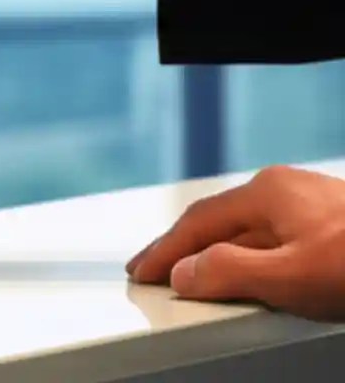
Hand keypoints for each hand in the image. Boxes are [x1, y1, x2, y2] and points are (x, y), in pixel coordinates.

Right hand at [126, 165, 344, 319]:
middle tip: (157, 269)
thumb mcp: (291, 277)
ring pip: (251, 229)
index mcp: (268, 192)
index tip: (142, 270)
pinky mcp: (336, 224)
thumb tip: (185, 273)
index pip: (197, 222)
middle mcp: (287, 190)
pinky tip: (257, 273)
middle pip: (221, 221)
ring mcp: (314, 204)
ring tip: (198, 275)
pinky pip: (277, 238)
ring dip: (219, 252)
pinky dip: (251, 256)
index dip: (165, 250)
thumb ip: (229, 273)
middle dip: (186, 247)